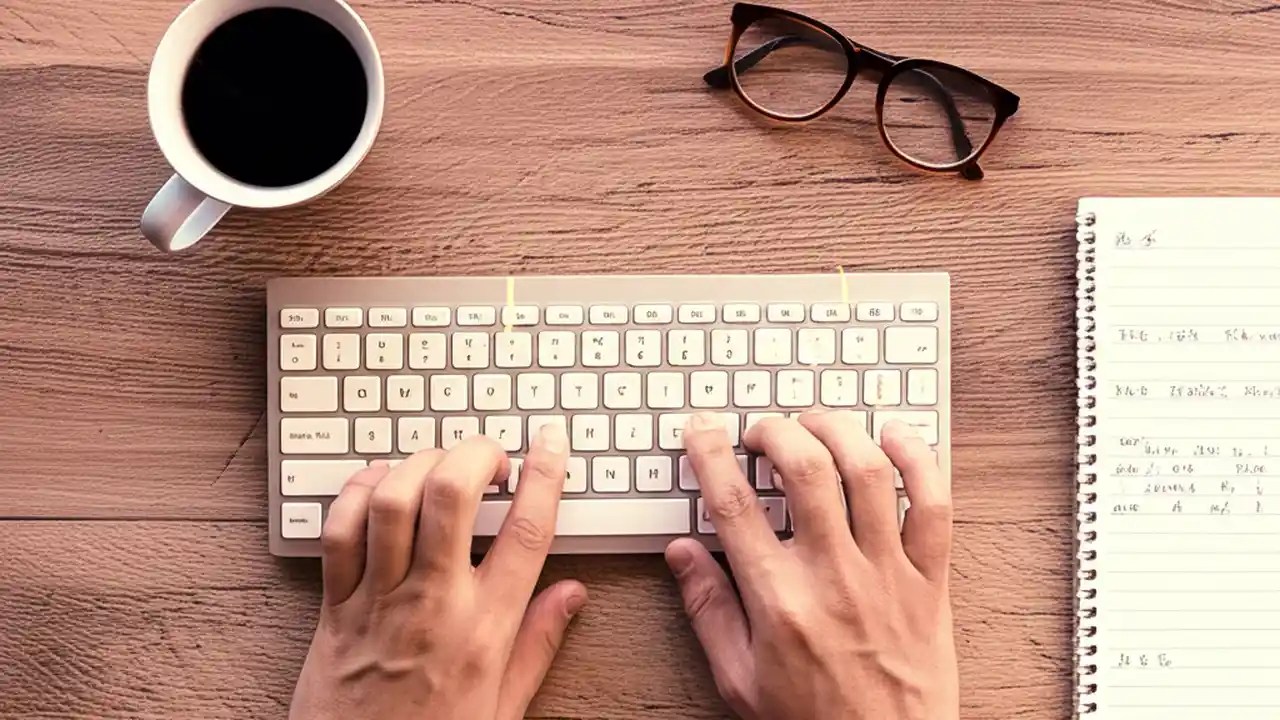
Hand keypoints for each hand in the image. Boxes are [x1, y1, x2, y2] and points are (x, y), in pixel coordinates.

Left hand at [288, 424, 585, 719]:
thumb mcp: (505, 707)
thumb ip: (538, 643)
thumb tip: (572, 595)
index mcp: (485, 629)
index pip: (527, 531)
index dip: (545, 474)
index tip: (550, 443)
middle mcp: (432, 604)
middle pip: (451, 495)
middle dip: (475, 453)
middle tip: (490, 456)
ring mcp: (377, 601)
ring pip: (392, 501)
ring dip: (418, 464)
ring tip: (439, 465)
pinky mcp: (333, 608)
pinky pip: (338, 531)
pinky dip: (356, 493)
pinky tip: (379, 485)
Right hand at [667, 412, 957, 719]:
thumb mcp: (738, 678)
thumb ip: (708, 608)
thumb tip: (681, 553)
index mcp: (779, 600)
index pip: (734, 505)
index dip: (710, 454)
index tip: (702, 431)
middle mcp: (835, 576)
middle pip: (805, 470)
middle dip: (776, 431)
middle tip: (761, 430)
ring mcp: (888, 573)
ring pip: (868, 472)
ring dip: (838, 431)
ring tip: (816, 423)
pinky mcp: (931, 580)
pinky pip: (934, 503)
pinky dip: (919, 459)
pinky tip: (895, 438)